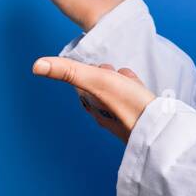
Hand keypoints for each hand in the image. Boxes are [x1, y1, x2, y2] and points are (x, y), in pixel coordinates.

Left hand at [31, 57, 155, 141]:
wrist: (160, 129)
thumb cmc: (128, 104)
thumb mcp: (96, 80)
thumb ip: (68, 71)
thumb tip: (35, 66)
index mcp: (92, 105)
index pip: (84, 82)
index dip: (90, 71)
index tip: (95, 67)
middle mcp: (104, 114)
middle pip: (102, 87)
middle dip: (109, 76)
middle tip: (115, 74)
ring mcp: (123, 118)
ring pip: (119, 92)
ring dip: (124, 82)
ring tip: (131, 82)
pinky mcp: (140, 120)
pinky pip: (134, 100)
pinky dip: (136, 91)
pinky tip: (143, 91)